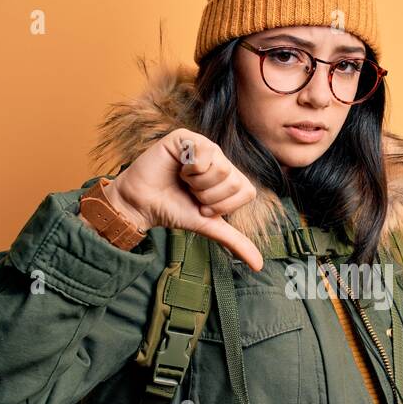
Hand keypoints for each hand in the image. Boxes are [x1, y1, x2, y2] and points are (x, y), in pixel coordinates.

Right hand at [107, 128, 264, 270]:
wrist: (143, 204)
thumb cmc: (174, 210)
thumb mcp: (209, 226)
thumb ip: (235, 241)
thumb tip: (259, 266)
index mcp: (229, 177)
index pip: (247, 191)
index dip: (224, 205)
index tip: (203, 207)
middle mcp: (220, 160)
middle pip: (233, 179)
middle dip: (208, 195)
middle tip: (191, 193)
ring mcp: (204, 146)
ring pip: (220, 167)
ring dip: (197, 183)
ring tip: (183, 180)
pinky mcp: (186, 137)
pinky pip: (203, 152)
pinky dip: (189, 167)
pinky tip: (177, 167)